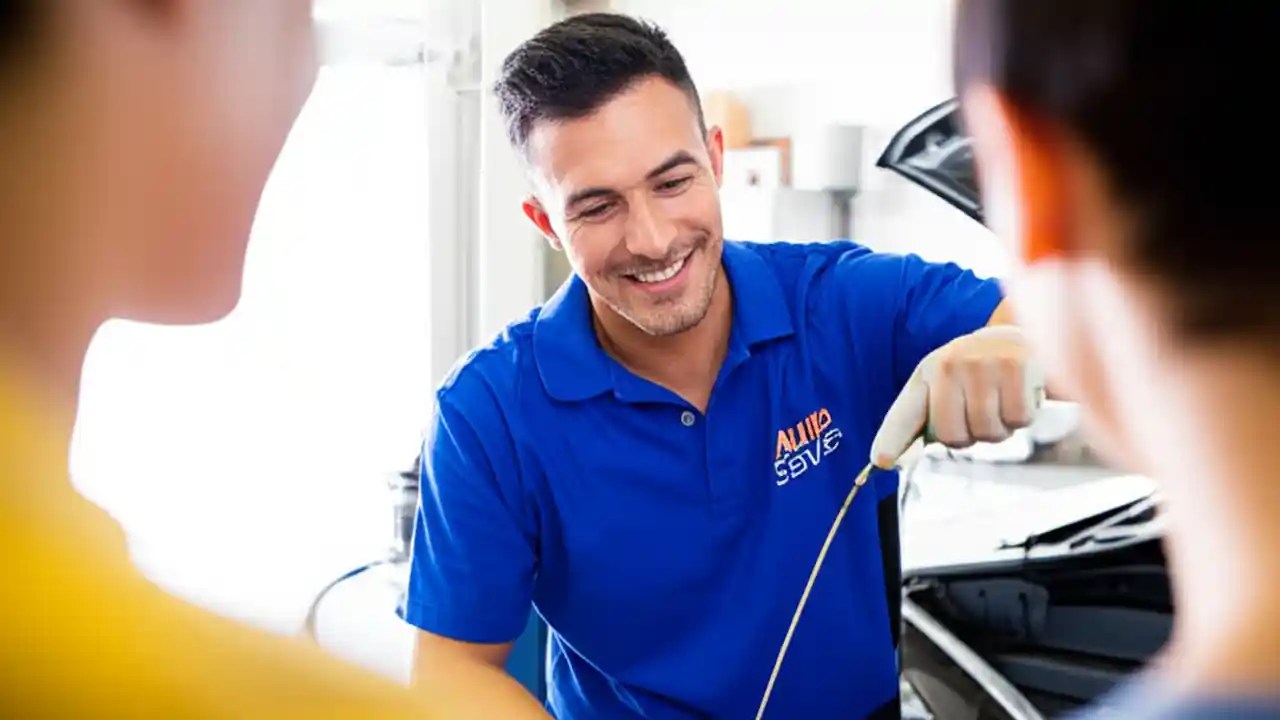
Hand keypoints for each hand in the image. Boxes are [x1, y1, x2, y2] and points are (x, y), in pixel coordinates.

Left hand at [870, 324, 1043, 468]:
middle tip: (980, 414)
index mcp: (927, 374)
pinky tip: (1021, 394)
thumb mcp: (946, 386)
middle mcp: (948, 365)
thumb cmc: (978, 372)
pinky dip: (1024, 416)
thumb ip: (924, 421)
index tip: (881, 461)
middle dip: (970, 437)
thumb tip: (893, 462)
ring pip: (989, 432)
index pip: (906, 413)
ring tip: (1001, 402)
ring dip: (1000, 428)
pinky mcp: (1015, 365)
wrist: (1020, 335)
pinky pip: (1018, 419)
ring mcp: (981, 363)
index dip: (891, 440)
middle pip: (953, 436)